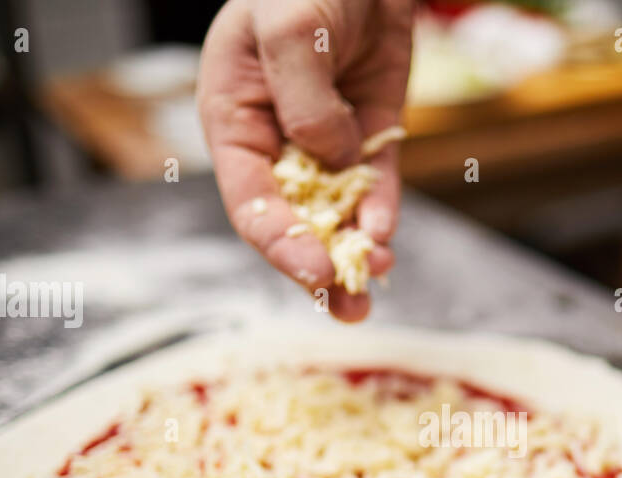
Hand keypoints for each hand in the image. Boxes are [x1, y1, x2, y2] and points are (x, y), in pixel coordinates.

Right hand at [198, 0, 414, 321]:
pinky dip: (380, 214)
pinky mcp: (369, 135)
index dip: (280, 242)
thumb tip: (330, 158)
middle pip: (293, 221)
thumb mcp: (291, 27)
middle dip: (318, 266)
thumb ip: (303, 96)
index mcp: (235, 122)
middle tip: (347, 305)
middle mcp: (276, 144)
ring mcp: (324, 143)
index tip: (314, 270)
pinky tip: (387, 238)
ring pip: (336, 213)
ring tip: (374, 287)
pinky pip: (374, 186)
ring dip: (354, 254)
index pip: (251, 200)